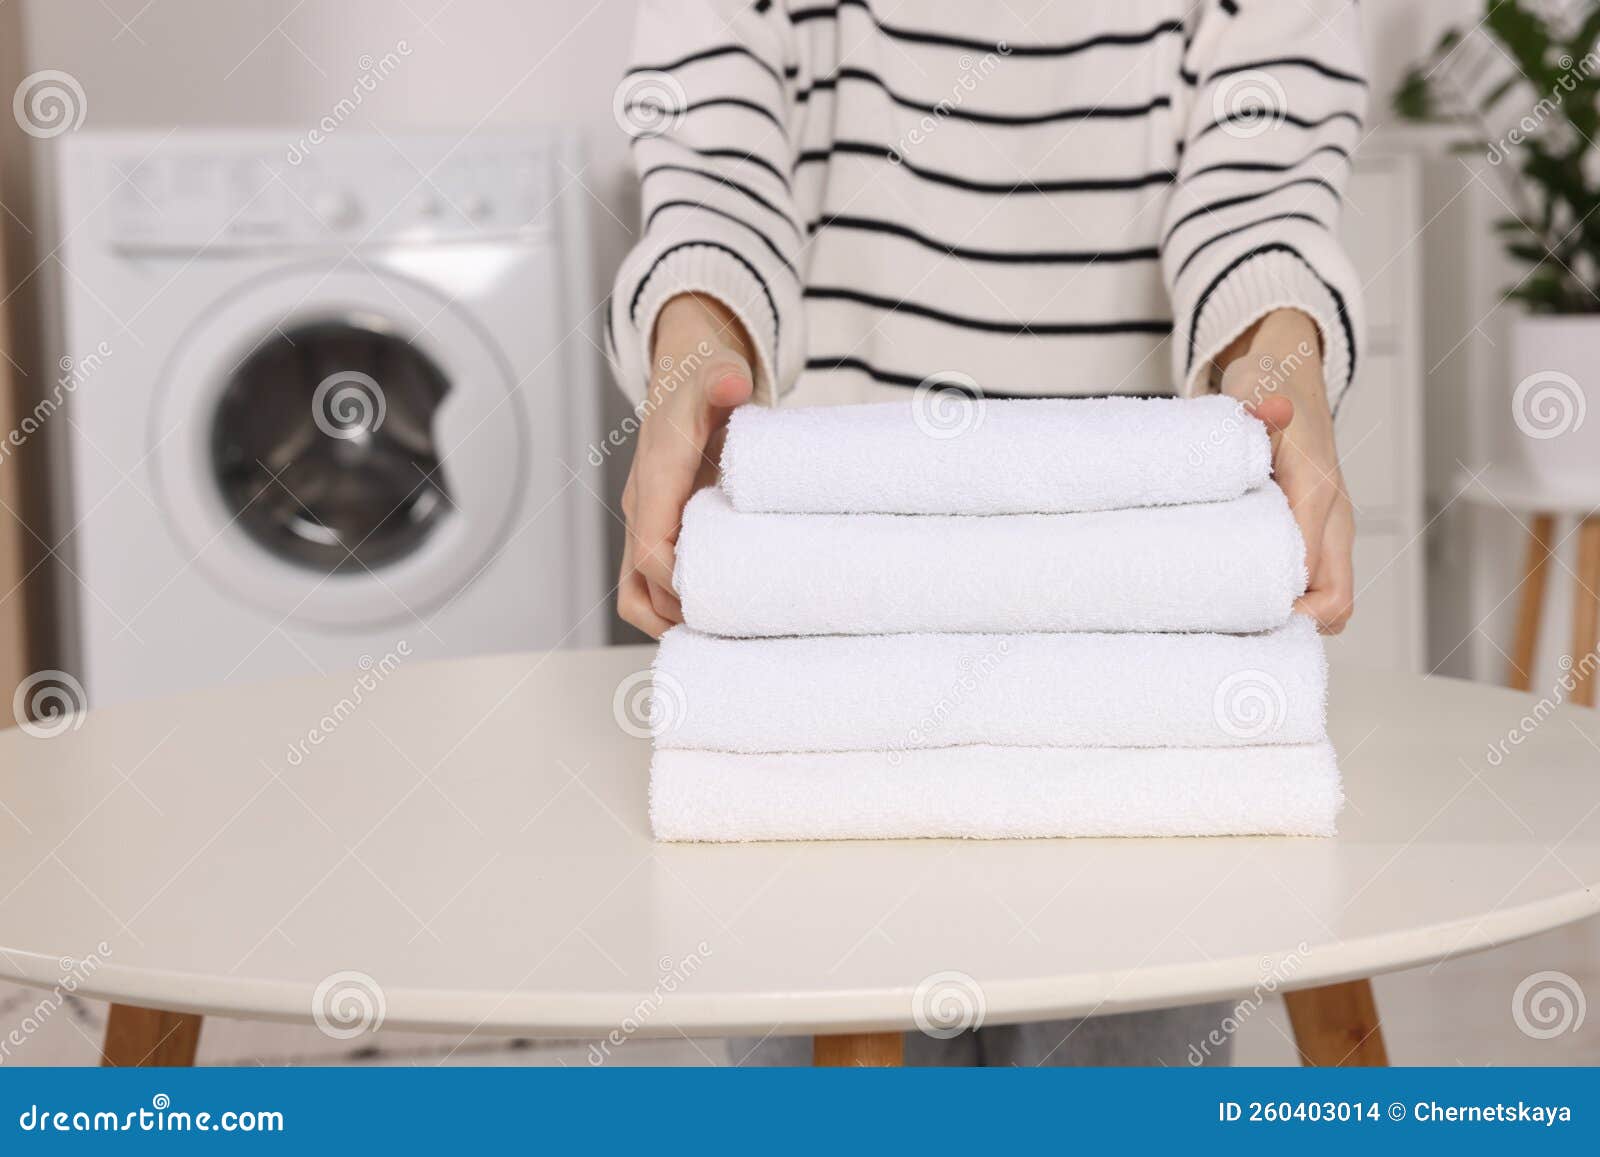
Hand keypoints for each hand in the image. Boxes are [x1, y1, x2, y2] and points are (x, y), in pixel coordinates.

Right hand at [618, 293, 754, 637]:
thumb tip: (731, 382)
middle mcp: (642, 508)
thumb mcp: (717, 373)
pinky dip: (669, 613)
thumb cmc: (702, 382)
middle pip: (645, 586)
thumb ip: (723, 379)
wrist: (686, 374)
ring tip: (724, 632)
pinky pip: (645, 590)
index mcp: (656, 479)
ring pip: (637, 597)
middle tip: (738, 626)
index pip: (653, 550)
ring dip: (673, 621)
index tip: (725, 598)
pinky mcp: (655, 533)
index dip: (683, 584)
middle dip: (686, 612)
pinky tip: (711, 619)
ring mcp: (645, 525)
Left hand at [1216, 310, 1354, 633]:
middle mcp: (1332, 519)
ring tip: (1236, 626)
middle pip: (1336, 606)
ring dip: (1291, 619)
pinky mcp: (1313, 532)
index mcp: (1317, 493)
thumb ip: (1260, 408)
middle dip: (1292, 628)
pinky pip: (1314, 586)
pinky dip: (1289, 604)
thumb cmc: (1269, 388)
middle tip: (1236, 634)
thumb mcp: (1256, 391)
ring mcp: (1327, 529)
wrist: (1285, 375)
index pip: (1318, 578)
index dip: (1286, 609)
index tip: (1245, 624)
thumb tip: (1272, 411)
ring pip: (1328, 601)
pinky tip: (1241, 607)